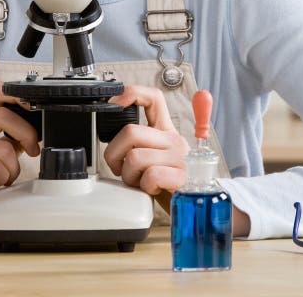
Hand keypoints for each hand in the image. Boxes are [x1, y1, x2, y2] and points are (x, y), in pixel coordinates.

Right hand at [0, 82, 39, 233]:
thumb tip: (34, 131)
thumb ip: (8, 138)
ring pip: (2, 147)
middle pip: (3, 115)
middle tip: (33, 150)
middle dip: (27, 134)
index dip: (19, 96)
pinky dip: (3, 176)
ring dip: (14, 166)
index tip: (35, 111)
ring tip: (8, 175)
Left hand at [104, 85, 189, 208]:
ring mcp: (179, 157)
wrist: (191, 209)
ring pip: (135, 157)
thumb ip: (136, 142)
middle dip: (114, 154)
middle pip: (131, 132)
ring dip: (128, 175)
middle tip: (120, 168)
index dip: (131, 94)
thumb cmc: (164, 184)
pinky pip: (151, 176)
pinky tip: (151, 189)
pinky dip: (144, 186)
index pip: (153, 98)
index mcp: (165, 130)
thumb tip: (110, 129)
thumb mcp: (151, 157)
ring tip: (138, 182)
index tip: (113, 105)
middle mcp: (174, 139)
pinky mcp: (182, 177)